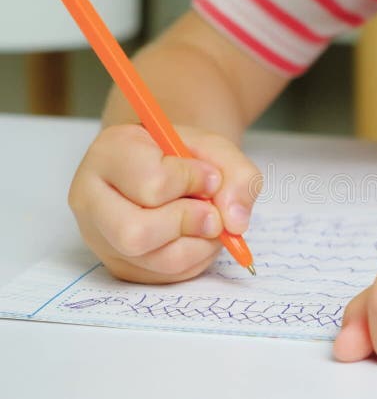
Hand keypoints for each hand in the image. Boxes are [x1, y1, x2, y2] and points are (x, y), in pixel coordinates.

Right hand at [68, 124, 260, 283]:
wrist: (168, 167)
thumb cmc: (184, 155)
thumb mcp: (216, 149)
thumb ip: (237, 176)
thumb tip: (235, 222)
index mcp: (109, 153)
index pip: (152, 182)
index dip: (193, 182)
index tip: (208, 175)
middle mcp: (91, 198)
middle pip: (135, 233)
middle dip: (188, 223)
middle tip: (211, 212)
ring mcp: (100, 237)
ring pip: (153, 259)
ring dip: (198, 244)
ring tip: (207, 222)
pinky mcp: (119, 265)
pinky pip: (164, 276)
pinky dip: (195, 259)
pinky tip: (196, 235)